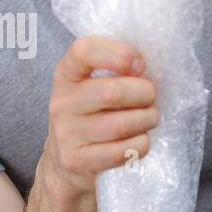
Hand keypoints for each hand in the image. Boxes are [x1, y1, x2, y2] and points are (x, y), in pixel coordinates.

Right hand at [43, 37, 157, 194]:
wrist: (65, 159)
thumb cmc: (90, 114)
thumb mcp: (91, 84)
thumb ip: (114, 70)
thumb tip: (142, 68)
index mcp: (65, 75)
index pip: (83, 51)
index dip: (118, 54)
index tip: (140, 65)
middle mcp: (60, 103)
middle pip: (110, 92)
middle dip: (143, 93)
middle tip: (151, 97)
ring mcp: (65, 134)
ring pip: (119, 125)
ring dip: (146, 120)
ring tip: (149, 118)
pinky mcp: (76, 161)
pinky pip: (120, 152)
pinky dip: (141, 144)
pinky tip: (140, 139)